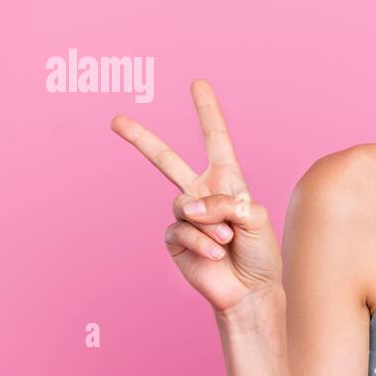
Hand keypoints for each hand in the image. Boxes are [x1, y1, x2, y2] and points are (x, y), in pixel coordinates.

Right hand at [110, 79, 282, 313]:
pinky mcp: (174, 239)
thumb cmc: (260, 254)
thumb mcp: (256, 219)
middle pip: (167, 161)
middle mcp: (201, 194)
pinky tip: (215, 254)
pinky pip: (181, 230)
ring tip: (228, 241)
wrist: (250, 290)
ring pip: (185, 204)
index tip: (197, 84)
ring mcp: (186, 217)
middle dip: (141, 140)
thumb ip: (228, 203)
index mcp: (226, 181)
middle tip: (115, 120)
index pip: (216, 141)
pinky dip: (202, 242)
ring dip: (210, 223)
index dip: (207, 112)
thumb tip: (190, 205)